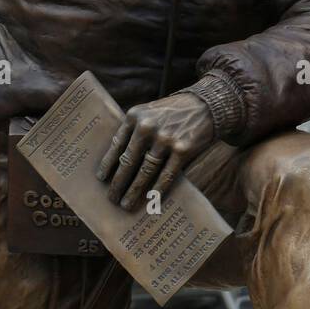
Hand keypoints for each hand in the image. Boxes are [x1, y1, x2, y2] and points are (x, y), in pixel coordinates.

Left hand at [96, 91, 214, 211]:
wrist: (207, 105)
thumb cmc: (173, 113)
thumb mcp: (150, 113)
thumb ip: (135, 131)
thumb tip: (119, 163)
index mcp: (135, 116)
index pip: (116, 145)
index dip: (108, 165)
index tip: (102, 180)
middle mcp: (148, 127)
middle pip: (128, 161)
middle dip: (118, 183)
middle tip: (112, 198)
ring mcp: (166, 139)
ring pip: (145, 171)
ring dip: (134, 190)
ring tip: (126, 204)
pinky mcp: (183, 149)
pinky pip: (166, 175)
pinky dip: (157, 189)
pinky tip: (150, 199)